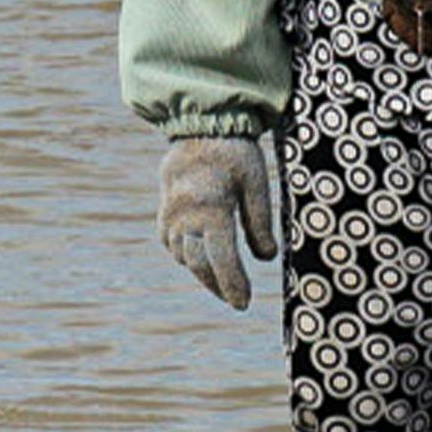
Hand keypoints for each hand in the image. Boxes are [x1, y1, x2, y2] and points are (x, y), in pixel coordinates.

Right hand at [157, 136, 278, 310]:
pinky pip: (174, 245)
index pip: (222, 257)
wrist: (199, 127)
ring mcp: (170, 215)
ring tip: (225, 283)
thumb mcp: (256, 183)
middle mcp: (185, 215)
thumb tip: (267, 257)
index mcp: (211, 208)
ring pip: (184, 257)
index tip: (244, 304)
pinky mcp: (164, 213)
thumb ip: (260, 222)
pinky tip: (205, 259)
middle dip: (218, 285)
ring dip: (204, 272)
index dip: (233, 284)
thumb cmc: (234, 153)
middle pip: (199, 264)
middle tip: (238, 301)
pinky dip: (189, 256)